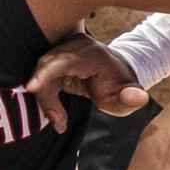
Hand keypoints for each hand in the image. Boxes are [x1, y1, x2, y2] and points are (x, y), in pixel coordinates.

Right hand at [24, 33, 149, 131]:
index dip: (46, 73)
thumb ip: (132, 98)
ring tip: (60, 121)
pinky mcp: (55, 59)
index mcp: (91, 53)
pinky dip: (44, 95)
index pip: (63, 60)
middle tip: (58, 122)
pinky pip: (41, 76)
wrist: (117, 75)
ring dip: (45, 99)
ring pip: (40, 72)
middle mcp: (74, 47)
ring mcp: (63, 51)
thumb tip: (139, 97)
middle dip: (46, 96)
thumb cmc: (121, 86)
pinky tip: (57, 114)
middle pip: (46, 67)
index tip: (31, 87)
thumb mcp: (130, 95)